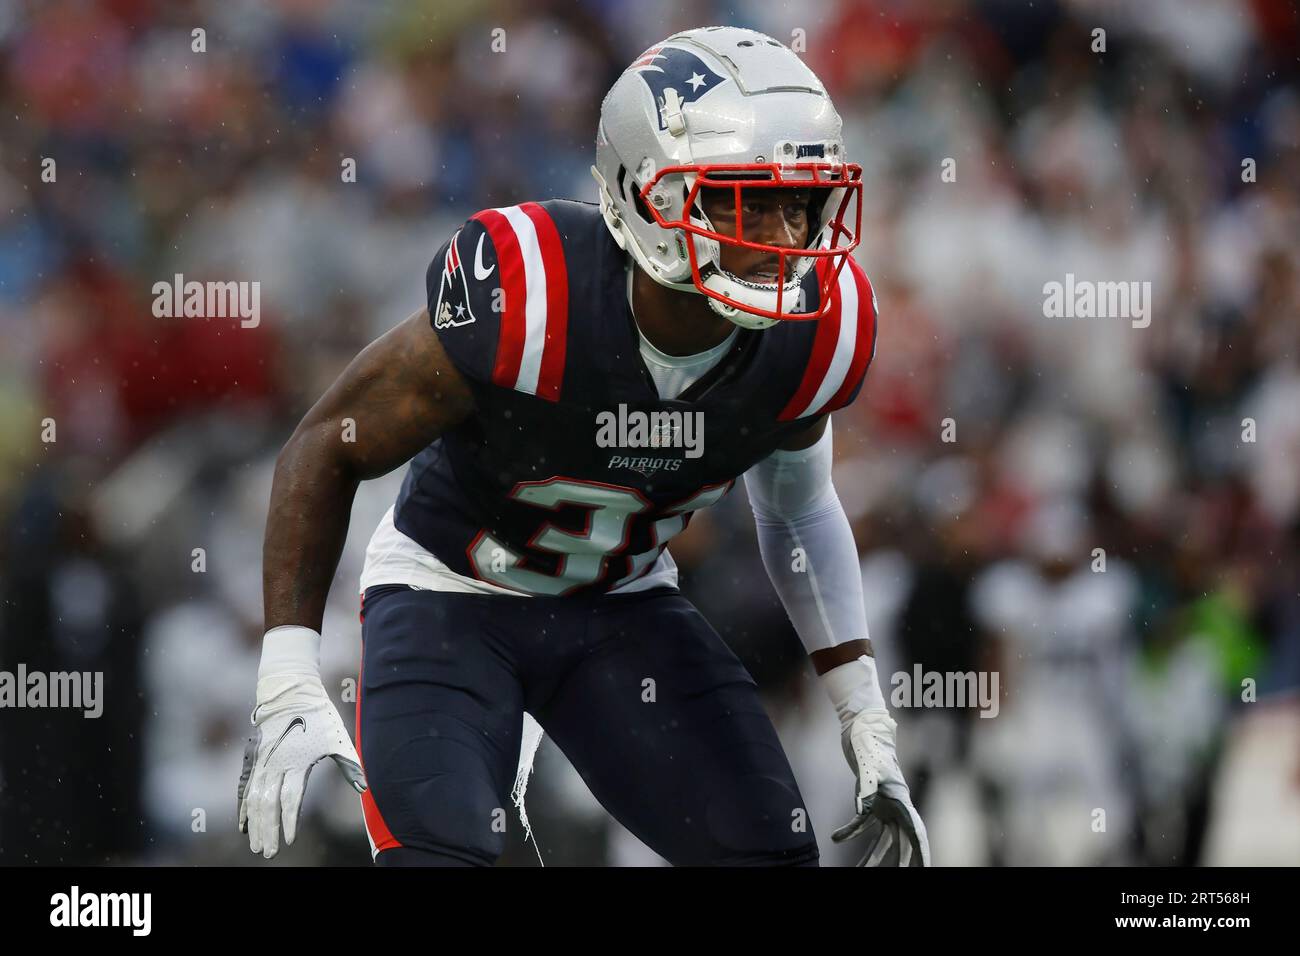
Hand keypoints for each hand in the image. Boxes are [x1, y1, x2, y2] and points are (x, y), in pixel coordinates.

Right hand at [237, 667, 366, 858]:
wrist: (291, 692)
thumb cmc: (318, 717)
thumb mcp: (338, 738)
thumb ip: (350, 765)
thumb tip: (364, 788)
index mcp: (297, 762)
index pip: (290, 798)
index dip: (289, 821)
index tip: (290, 840)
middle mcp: (276, 765)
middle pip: (268, 805)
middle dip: (268, 831)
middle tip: (268, 854)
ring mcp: (262, 763)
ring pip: (254, 800)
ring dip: (254, 824)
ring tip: (255, 845)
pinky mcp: (255, 760)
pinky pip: (245, 789)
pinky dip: (243, 808)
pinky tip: (243, 824)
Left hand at [831, 709, 929, 865]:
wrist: (863, 727)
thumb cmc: (870, 742)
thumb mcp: (866, 763)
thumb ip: (865, 787)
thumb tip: (861, 812)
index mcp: (902, 798)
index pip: (916, 830)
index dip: (922, 851)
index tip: (926, 868)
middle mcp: (897, 805)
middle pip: (903, 840)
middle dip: (902, 861)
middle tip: (902, 876)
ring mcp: (885, 805)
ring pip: (883, 838)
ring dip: (873, 855)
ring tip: (861, 870)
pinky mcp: (871, 802)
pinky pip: (863, 824)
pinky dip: (850, 831)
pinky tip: (835, 838)